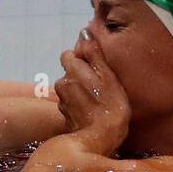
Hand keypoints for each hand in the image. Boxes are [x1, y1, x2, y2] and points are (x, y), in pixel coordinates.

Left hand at [53, 34, 129, 153]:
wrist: (101, 138)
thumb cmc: (110, 105)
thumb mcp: (108, 75)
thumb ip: (94, 53)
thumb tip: (84, 32)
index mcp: (72, 70)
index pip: (69, 54)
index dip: (82, 58)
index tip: (97, 67)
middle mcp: (62, 83)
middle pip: (69, 72)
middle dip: (81, 75)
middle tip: (101, 84)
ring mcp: (62, 101)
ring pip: (70, 87)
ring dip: (80, 90)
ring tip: (98, 99)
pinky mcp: (65, 115)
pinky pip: (71, 103)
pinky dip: (79, 104)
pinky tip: (92, 110)